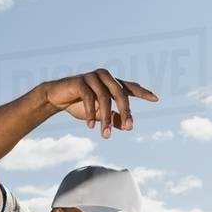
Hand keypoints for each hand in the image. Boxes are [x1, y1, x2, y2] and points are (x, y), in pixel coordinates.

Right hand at [41, 69, 158, 138]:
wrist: (56, 98)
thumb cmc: (79, 104)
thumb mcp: (98, 114)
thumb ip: (113, 118)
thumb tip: (129, 126)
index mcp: (111, 83)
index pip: (130, 87)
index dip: (143, 92)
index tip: (156, 99)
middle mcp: (104, 77)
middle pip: (121, 94)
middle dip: (126, 112)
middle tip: (130, 128)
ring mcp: (92, 77)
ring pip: (105, 98)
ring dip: (106, 118)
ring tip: (105, 134)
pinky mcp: (80, 81)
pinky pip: (89, 98)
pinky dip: (91, 113)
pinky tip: (91, 126)